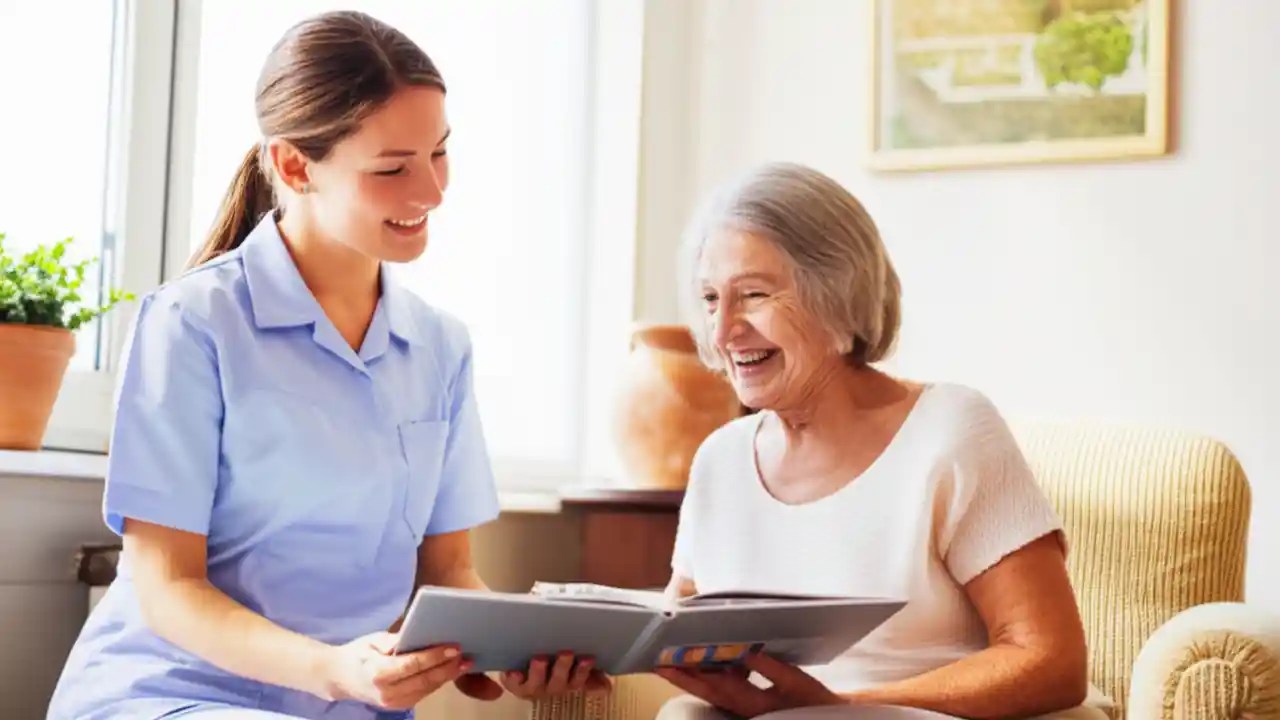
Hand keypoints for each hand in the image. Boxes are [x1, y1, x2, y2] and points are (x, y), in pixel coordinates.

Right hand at [317, 631, 471, 709]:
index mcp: (378, 673)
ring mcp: (392, 703)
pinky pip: (423, 693)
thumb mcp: (373, 640)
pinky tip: (450, 671)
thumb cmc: (358, 653)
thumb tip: (418, 634)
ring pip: (427, 689)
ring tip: (464, 663)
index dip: (435, 656)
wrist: (339, 677)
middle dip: (448, 668)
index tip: (453, 647)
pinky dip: (438, 682)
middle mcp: (386, 692)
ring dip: (448, 676)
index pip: (413, 664)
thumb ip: (395, 640)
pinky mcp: (398, 706)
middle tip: (466, 656)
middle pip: (424, 679)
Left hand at [500, 652, 612, 699]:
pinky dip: (513, 678)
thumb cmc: (552, 667)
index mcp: (567, 683)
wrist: (524, 670)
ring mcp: (532, 687)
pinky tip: (514, 670)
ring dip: (539, 672)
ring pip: (536, 683)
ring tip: (540, 659)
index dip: (583, 671)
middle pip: (558, 681)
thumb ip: (590, 674)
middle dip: (562, 668)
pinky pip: (513, 684)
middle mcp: (551, 688)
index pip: (578, 680)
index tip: (587, 658)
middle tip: (565, 653)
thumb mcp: (573, 670)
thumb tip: (607, 686)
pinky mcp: (513, 684)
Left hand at [654, 653, 840, 717]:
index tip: (667, 663)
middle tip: (658, 662)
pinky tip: (712, 661)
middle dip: (681, 677)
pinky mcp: (750, 705)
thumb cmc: (813, 703)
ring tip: (676, 658)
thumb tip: (746, 650)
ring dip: (695, 676)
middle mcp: (742, 708)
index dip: (688, 674)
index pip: (713, 686)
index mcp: (751, 702)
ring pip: (712, 691)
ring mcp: (745, 708)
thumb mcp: (794, 681)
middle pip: (705, 691)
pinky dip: (715, 676)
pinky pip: (726, 690)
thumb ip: (768, 667)